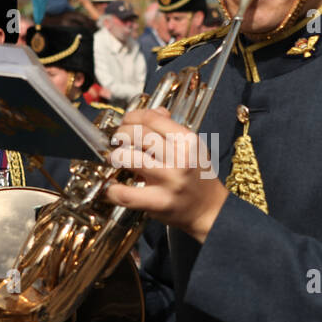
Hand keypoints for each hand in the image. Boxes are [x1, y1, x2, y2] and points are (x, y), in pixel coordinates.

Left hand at [103, 107, 228, 242]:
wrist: (209, 210)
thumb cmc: (198, 178)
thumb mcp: (192, 148)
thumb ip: (172, 129)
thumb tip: (155, 112)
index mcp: (188, 141)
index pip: (152, 118)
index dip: (132, 117)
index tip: (125, 122)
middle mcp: (180, 158)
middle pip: (138, 135)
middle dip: (120, 135)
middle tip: (117, 141)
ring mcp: (169, 180)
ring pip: (128, 158)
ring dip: (115, 156)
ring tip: (115, 159)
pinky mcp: (159, 202)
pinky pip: (125, 193)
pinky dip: (112, 189)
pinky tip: (112, 185)